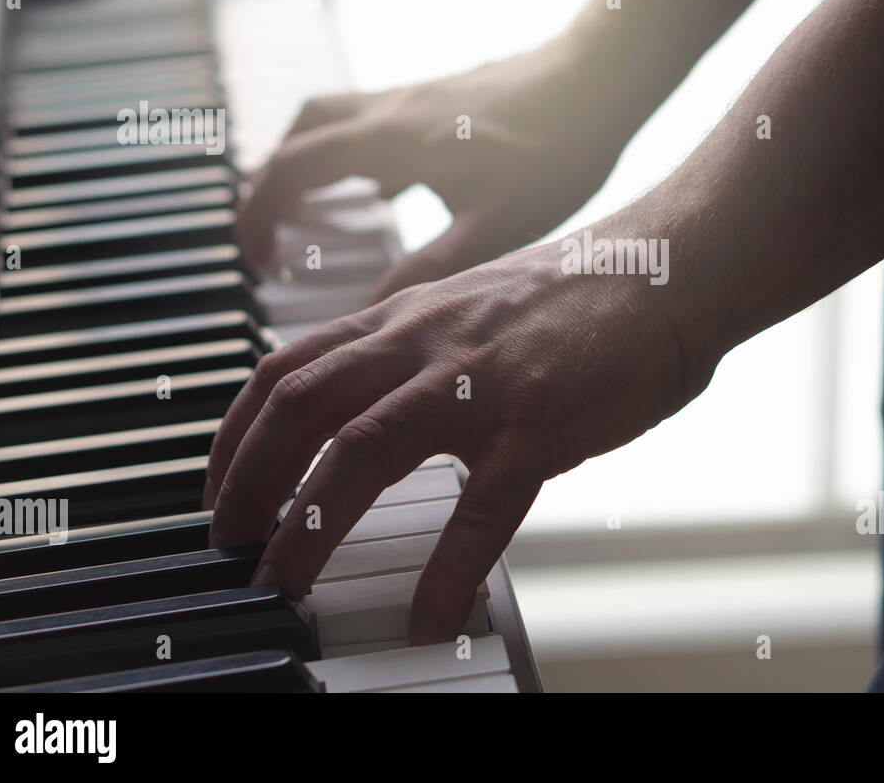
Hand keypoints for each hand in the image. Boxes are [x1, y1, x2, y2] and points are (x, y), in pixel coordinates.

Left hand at [203, 239, 695, 642]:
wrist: (663, 270)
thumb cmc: (575, 298)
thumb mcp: (468, 307)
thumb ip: (413, 348)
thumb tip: (367, 400)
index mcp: (404, 317)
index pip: (286, 369)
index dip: (235, 436)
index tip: (219, 490)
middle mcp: (424, 341)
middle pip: (300, 406)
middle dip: (247, 481)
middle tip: (229, 545)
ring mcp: (479, 380)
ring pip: (362, 450)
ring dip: (309, 524)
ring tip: (286, 584)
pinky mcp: (538, 421)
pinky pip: (479, 505)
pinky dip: (447, 567)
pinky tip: (430, 613)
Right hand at [237, 35, 645, 304]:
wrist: (601, 77)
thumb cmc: (556, 147)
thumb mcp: (493, 225)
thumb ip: (428, 269)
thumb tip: (371, 316)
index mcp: (388, 139)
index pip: (291, 169)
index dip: (260, 212)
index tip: (255, 256)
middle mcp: (390, 109)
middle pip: (299, 135)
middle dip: (271, 183)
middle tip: (271, 232)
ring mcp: (416, 98)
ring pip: (332, 118)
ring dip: (309, 160)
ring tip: (313, 209)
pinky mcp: (443, 98)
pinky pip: (376, 120)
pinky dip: (360, 153)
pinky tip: (389, 188)